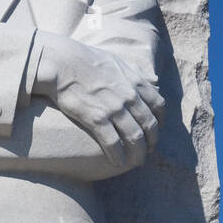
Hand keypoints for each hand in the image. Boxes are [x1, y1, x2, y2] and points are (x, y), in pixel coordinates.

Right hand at [33, 32, 163, 168]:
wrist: (62, 63)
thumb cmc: (85, 60)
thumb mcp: (116, 62)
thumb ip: (133, 74)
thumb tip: (146, 80)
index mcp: (135, 82)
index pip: (158, 106)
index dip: (160, 121)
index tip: (155, 130)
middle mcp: (129, 97)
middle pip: (149, 125)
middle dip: (151, 142)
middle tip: (147, 152)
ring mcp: (114, 108)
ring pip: (135, 137)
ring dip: (137, 154)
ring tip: (135, 162)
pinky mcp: (96, 119)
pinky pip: (113, 142)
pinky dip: (118, 155)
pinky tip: (118, 163)